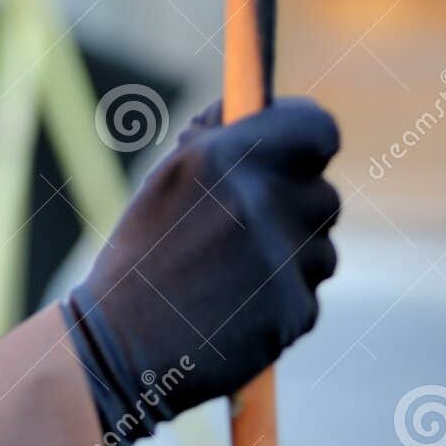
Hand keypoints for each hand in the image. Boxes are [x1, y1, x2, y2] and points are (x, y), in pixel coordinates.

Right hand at [62, 97, 340, 443]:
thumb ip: (215, 138)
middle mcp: (263, 201)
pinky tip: (235, 306)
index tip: (297, 146)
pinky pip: (308, 290)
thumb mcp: (166, 180)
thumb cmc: (141, 253)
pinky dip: (280, 297)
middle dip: (294, 205)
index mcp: (227, 157)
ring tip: (230, 272)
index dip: (310, 136)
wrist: (121, 341)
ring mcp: (283, 258)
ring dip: (290, 254)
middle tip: (247, 224)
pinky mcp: (296, 308)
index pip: (317, 128)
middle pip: (323, 192)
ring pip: (321, 245)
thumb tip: (254, 104)